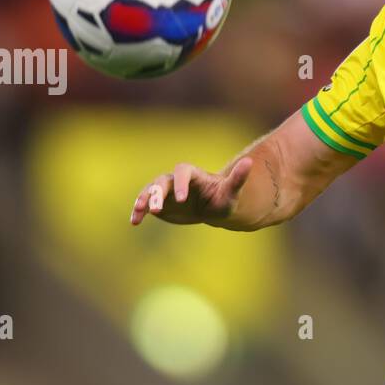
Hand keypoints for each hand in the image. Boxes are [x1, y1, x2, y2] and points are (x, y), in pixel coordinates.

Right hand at [130, 157, 252, 227]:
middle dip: (157, 193)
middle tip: (155, 208)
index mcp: (193, 175)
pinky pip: (145, 205)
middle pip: (162, 181)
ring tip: (139, 213)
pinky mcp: (159, 203)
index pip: (182, 172)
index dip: (180, 183)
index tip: (181, 199)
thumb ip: (238, 178)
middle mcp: (176, 180)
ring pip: (150, 191)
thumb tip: (250, 162)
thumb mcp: (232, 191)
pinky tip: (134, 222)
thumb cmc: (225, 198)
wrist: (214, 208)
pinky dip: (138, 212)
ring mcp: (166, 192)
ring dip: (143, 200)